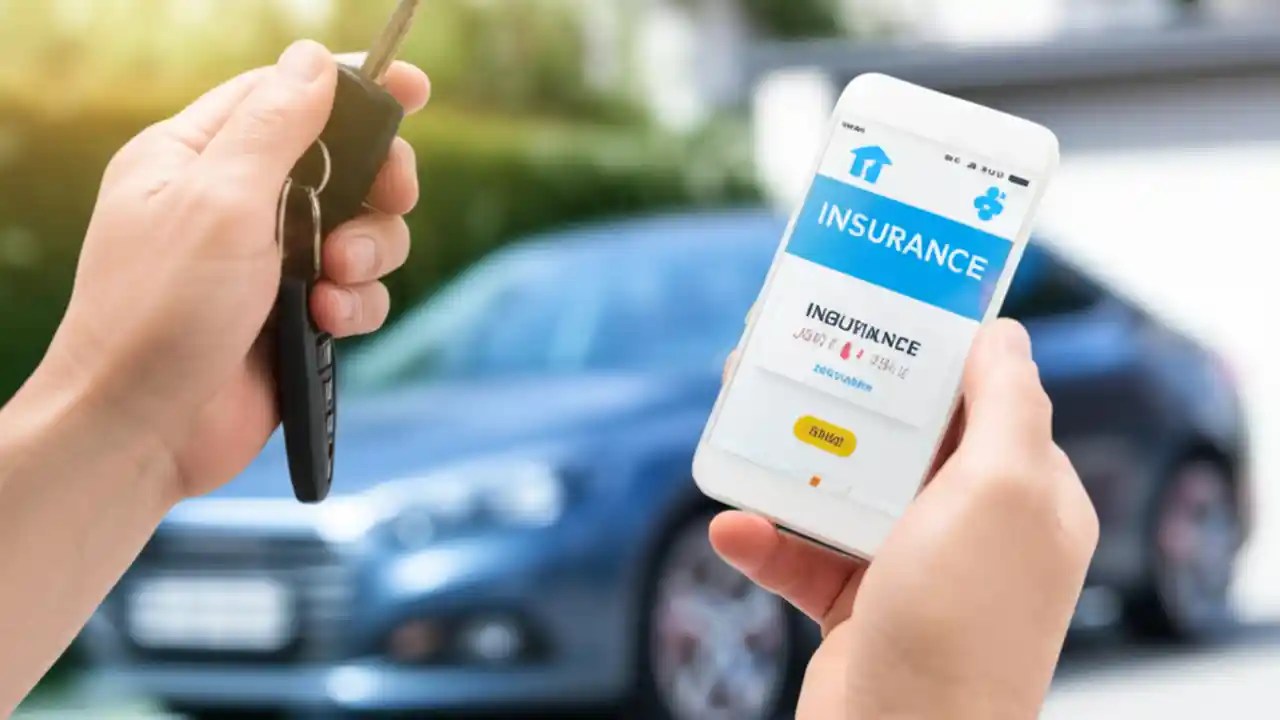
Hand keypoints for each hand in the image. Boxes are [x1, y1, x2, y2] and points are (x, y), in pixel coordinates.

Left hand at [37, 41, 429, 499]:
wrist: (143, 431)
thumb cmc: (159, 315)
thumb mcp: (218, 202)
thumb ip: (273, 127)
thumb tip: (315, 59)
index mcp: (199, 157)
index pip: (286, 96)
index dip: (354, 89)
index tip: (415, 87)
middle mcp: (239, 204)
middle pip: (346, 164)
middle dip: (378, 185)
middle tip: (391, 198)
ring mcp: (271, 263)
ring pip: (364, 232)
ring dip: (369, 252)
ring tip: (335, 281)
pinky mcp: (297, 316)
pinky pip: (359, 293)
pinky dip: (357, 305)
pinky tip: (326, 321)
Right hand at [710, 320, 1098, 718]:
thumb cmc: (959, 624)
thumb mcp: (1002, 494)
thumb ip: (1009, 405)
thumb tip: (1006, 332)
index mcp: (1026, 497)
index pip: (987, 400)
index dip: (936, 353)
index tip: (879, 310)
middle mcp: (975, 529)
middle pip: (907, 437)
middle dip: (847, 396)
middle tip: (791, 350)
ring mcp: (915, 569)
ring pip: (847, 489)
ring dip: (792, 459)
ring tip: (743, 415)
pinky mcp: (859, 608)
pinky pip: (805, 555)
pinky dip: (767, 539)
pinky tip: (734, 526)